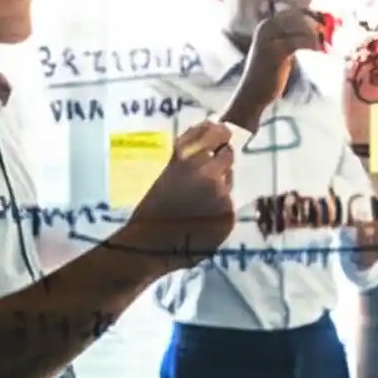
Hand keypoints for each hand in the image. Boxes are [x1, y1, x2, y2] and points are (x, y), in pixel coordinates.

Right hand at [122, 121, 235, 270]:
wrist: (148, 245)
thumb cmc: (152, 209)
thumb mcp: (167, 172)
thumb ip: (189, 155)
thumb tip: (211, 137)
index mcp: (186, 157)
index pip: (216, 132)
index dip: (221, 134)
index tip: (223, 136)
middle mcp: (207, 170)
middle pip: (228, 156)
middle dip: (221, 163)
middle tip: (208, 177)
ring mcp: (221, 192)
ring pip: (229, 182)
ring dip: (220, 187)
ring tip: (198, 204)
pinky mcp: (229, 213)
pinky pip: (229, 205)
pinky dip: (220, 209)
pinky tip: (203, 219)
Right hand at [222, 8, 328, 132]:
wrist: (253, 93)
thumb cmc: (270, 73)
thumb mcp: (282, 50)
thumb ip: (294, 38)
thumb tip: (319, 30)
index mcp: (267, 24)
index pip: (294, 12)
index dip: (313, 14)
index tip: (330, 21)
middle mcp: (266, 27)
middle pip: (298, 17)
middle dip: (318, 22)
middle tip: (334, 30)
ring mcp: (269, 38)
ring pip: (300, 28)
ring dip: (318, 34)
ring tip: (329, 43)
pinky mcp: (275, 51)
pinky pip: (299, 42)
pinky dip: (313, 44)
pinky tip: (322, 50)